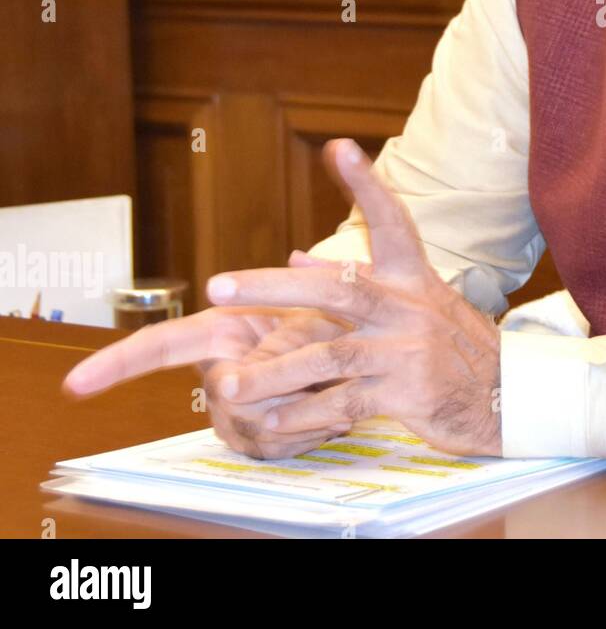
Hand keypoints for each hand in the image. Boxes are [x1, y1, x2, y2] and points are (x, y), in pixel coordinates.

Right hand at [62, 304, 356, 458]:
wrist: (374, 348)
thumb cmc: (340, 317)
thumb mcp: (315, 314)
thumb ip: (279, 343)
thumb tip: (224, 384)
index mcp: (222, 330)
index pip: (159, 345)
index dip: (116, 365)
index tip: (76, 385)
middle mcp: (221, 373)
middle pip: (221, 398)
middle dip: (272, 389)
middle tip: (316, 372)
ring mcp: (238, 411)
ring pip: (250, 427)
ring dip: (299, 409)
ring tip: (332, 385)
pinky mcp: (262, 439)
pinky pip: (275, 447)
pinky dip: (310, 430)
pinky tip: (332, 411)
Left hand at [209, 139, 502, 456]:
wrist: (505, 395)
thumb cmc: (450, 345)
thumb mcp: (413, 303)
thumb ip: (353, 280)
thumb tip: (294, 257)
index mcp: (411, 276)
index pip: (390, 221)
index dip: (367, 185)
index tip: (340, 148)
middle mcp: (409, 306)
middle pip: (336, 289)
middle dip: (271, 288)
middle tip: (217, 288)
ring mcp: (408, 350)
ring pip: (329, 355)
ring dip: (273, 372)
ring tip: (228, 384)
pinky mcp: (408, 393)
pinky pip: (344, 402)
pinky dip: (303, 415)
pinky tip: (270, 421)